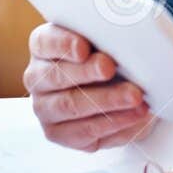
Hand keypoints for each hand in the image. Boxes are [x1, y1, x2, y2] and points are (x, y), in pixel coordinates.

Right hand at [24, 23, 153, 151]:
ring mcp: (45, 108)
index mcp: (43, 48)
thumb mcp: (106, 43)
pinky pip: (85, 131)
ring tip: (134, 96)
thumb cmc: (108, 59)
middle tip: (110, 68)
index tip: (84, 48)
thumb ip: (107, 38)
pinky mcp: (59, 134)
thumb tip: (124, 41)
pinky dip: (114, 122)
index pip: (44, 43)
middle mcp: (38, 78)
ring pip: (71, 105)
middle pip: (57, 75)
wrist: (118, 91)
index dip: (63, 44)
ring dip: (107, 100)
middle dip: (87, 72)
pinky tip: (134, 114)